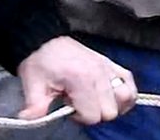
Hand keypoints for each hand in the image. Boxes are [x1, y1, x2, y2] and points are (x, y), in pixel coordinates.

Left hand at [16, 36, 136, 124]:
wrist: (46, 40)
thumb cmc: (41, 62)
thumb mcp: (33, 85)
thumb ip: (35, 107)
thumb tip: (30, 119)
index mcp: (81, 80)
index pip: (93, 115)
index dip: (80, 118)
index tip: (68, 108)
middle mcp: (99, 74)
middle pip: (111, 110)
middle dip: (95, 113)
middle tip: (79, 104)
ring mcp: (108, 68)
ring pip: (127, 97)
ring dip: (113, 105)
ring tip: (96, 101)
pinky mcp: (112, 64)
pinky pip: (130, 82)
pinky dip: (125, 93)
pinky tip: (112, 96)